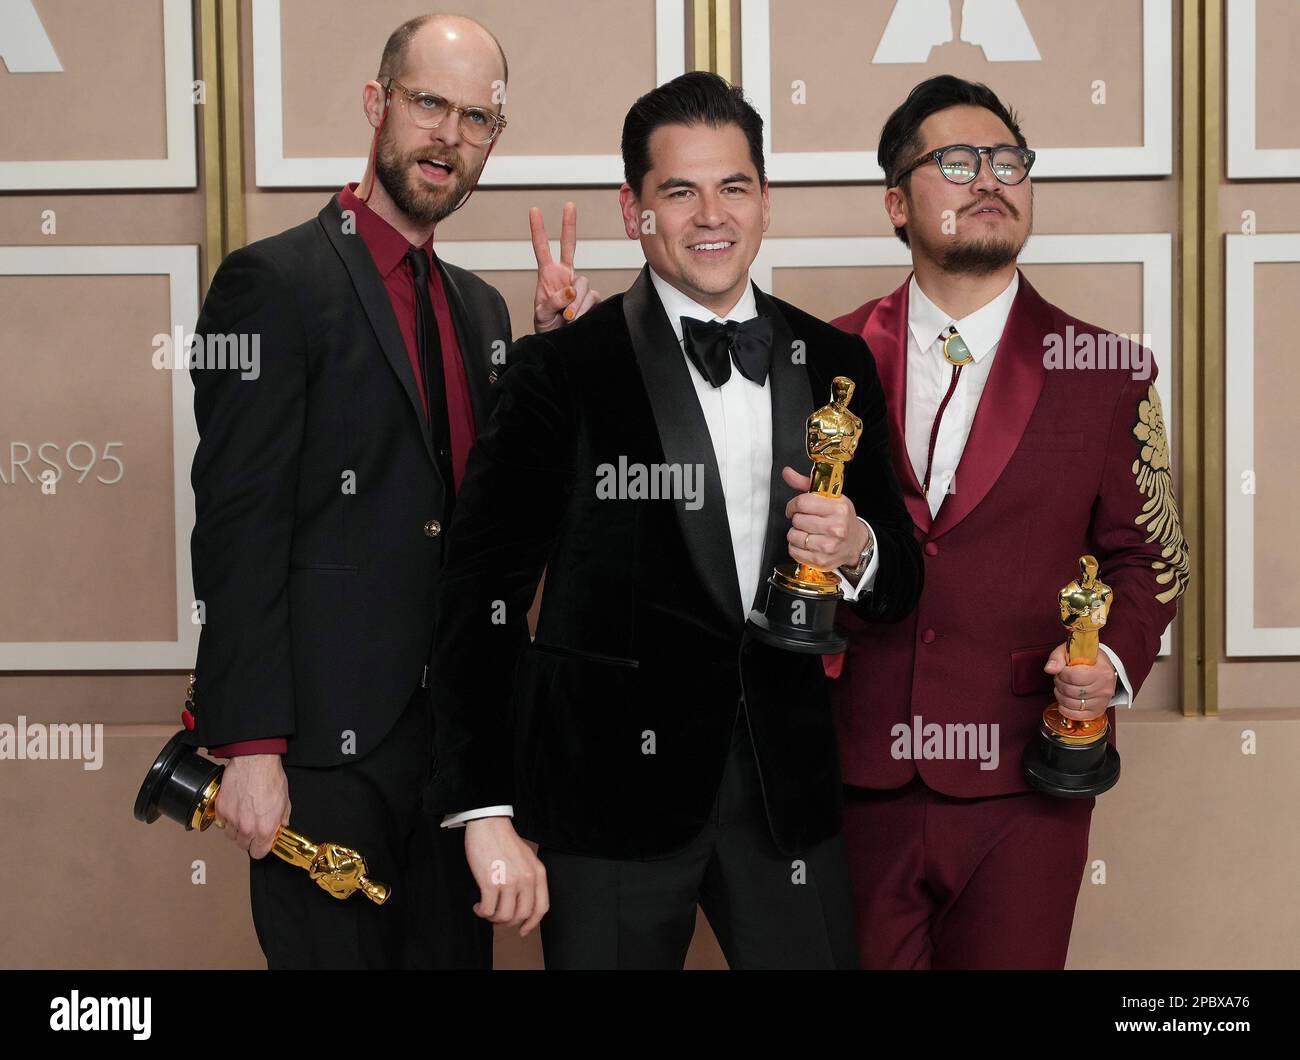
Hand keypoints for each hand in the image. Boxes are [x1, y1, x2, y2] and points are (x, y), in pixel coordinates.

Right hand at [212, 753, 290, 859]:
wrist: (254, 761)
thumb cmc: (270, 777)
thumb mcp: (285, 800)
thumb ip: (282, 818)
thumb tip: (280, 825)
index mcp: (265, 828)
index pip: (258, 853)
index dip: (261, 847)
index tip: (262, 842)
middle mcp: (247, 827)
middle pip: (243, 845)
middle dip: (249, 838)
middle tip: (253, 826)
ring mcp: (232, 819)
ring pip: (230, 835)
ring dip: (236, 829)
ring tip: (243, 816)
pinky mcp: (221, 809)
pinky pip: (221, 822)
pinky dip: (226, 818)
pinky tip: (235, 808)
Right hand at [464, 816, 548, 935]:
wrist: (489, 825)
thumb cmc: (504, 841)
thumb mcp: (527, 858)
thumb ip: (529, 878)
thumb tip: (522, 902)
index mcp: (538, 873)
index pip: (541, 908)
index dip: (532, 923)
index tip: (523, 930)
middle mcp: (526, 879)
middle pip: (522, 915)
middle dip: (509, 922)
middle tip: (498, 918)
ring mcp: (509, 881)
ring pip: (504, 916)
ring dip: (493, 919)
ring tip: (486, 911)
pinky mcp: (490, 882)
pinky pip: (488, 909)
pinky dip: (481, 912)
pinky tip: (478, 906)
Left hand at [530, 202, 599, 332]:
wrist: (559, 339)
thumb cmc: (546, 326)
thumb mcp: (542, 314)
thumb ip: (553, 301)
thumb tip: (570, 291)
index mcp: (548, 274)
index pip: (542, 248)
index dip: (538, 230)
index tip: (534, 210)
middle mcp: (565, 275)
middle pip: (569, 246)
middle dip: (569, 225)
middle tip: (569, 205)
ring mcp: (579, 286)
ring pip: (582, 286)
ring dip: (575, 304)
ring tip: (567, 318)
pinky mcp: (591, 298)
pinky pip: (592, 299)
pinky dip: (584, 310)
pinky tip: (577, 318)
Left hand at [782, 466, 867, 570]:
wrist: (856, 543)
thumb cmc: (841, 518)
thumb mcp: (830, 498)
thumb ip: (805, 484)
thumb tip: (787, 472)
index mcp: (838, 508)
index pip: (802, 503)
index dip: (793, 505)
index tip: (794, 508)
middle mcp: (835, 528)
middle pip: (797, 520)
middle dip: (797, 519)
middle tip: (806, 520)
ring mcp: (828, 546)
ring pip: (793, 536)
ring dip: (795, 533)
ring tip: (806, 532)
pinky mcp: (821, 561)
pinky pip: (794, 551)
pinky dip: (795, 547)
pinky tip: (806, 543)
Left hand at [1044, 643, 1114, 719]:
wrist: (1102, 668)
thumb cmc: (1086, 659)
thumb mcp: (1071, 651)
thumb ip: (1058, 657)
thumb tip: (1050, 669)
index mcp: (1101, 670)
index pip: (1073, 676)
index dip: (1062, 674)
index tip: (1062, 670)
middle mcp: (1104, 687)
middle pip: (1071, 691)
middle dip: (1059, 684)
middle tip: (1060, 679)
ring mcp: (1102, 700)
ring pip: (1072, 704)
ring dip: (1061, 696)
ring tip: (1062, 688)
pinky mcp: (1098, 710)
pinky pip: (1078, 715)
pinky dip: (1066, 710)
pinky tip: (1064, 702)